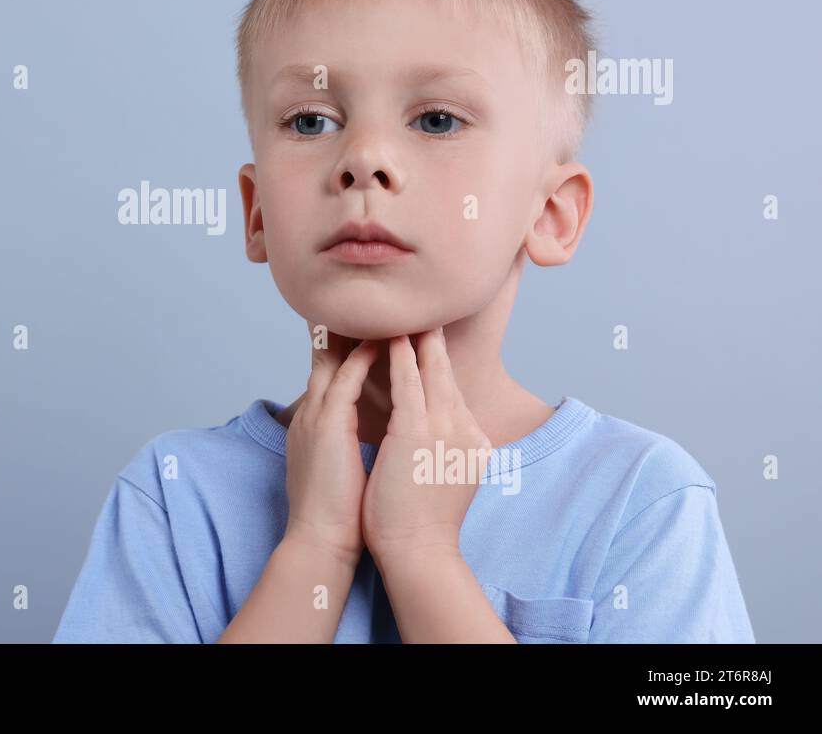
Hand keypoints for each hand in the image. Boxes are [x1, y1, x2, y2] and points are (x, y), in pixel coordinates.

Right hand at [283, 333, 380, 570]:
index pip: (330, 374)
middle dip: (344, 331)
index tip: (363, 327)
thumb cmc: (338, 515)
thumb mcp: (341, 469)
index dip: (344, 349)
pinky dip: (364, 358)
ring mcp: (316, 416)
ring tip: (380, 311)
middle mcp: (311, 414)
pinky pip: (347, 378)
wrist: (321, 542)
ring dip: (357, 335)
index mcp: (315, 425)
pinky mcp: (327, 425)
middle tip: (365, 304)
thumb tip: (370, 437)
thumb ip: (349, 446)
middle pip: (325, 357)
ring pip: (334, 360)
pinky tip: (383, 342)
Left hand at [361, 328, 492, 570]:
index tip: (431, 339)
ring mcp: (444, 430)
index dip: (440, 365)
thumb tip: (435, 439)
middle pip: (449, 375)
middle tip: (427, 311)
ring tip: (408, 313)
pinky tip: (392, 337)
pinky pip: (409, 382)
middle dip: (435, 342)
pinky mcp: (418, 432)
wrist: (418, 552)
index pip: (454, 393)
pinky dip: (401, 356)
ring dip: (418, 339)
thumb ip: (445, 451)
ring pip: (431, 371)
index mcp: (472, 442)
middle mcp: (466, 431)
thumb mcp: (444, 478)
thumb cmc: (420, 523)